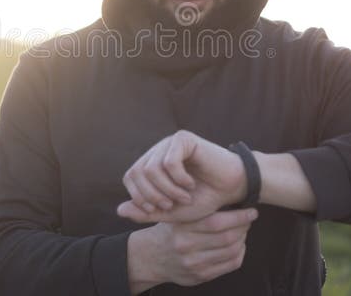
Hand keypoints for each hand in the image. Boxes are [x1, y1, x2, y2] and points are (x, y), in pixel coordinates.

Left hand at [117, 130, 247, 223]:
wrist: (232, 188)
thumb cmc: (203, 199)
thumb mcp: (172, 211)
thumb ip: (147, 212)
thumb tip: (118, 210)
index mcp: (151, 164)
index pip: (130, 177)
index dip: (139, 196)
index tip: (158, 210)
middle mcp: (157, 151)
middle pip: (137, 172)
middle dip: (152, 195)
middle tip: (171, 205)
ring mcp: (169, 143)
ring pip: (152, 168)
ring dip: (168, 189)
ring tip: (184, 197)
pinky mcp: (183, 139)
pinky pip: (169, 162)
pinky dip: (179, 179)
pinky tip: (191, 184)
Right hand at [127, 208, 257, 292]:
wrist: (152, 257)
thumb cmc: (170, 230)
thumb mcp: (177, 215)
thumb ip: (198, 209)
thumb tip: (230, 196)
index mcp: (182, 227)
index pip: (217, 222)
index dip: (239, 217)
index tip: (251, 211)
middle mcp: (187, 246)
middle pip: (227, 238)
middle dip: (244, 227)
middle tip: (249, 219)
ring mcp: (194, 264)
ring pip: (231, 251)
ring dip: (243, 239)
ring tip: (243, 230)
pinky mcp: (200, 276)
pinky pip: (230, 265)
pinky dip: (240, 253)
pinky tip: (238, 245)